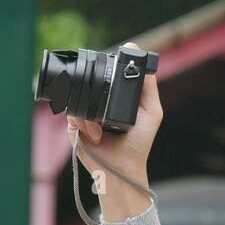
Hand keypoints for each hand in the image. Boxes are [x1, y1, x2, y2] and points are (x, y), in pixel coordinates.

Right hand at [67, 41, 162, 209]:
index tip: (107, 71)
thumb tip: (139, 54)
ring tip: (101, 131)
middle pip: (86, 84)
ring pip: (77, 99)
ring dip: (90, 116)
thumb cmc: (139, 143)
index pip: (104, 77)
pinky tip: (96, 136)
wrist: (123, 169)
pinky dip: (83, 124)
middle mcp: (97, 104)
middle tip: (104, 106)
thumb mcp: (152, 112)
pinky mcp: (74, 127)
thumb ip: (148, 86)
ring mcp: (84, 115)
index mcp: (113, 98)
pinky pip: (72, 115)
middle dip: (93, 92)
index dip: (104, 72)